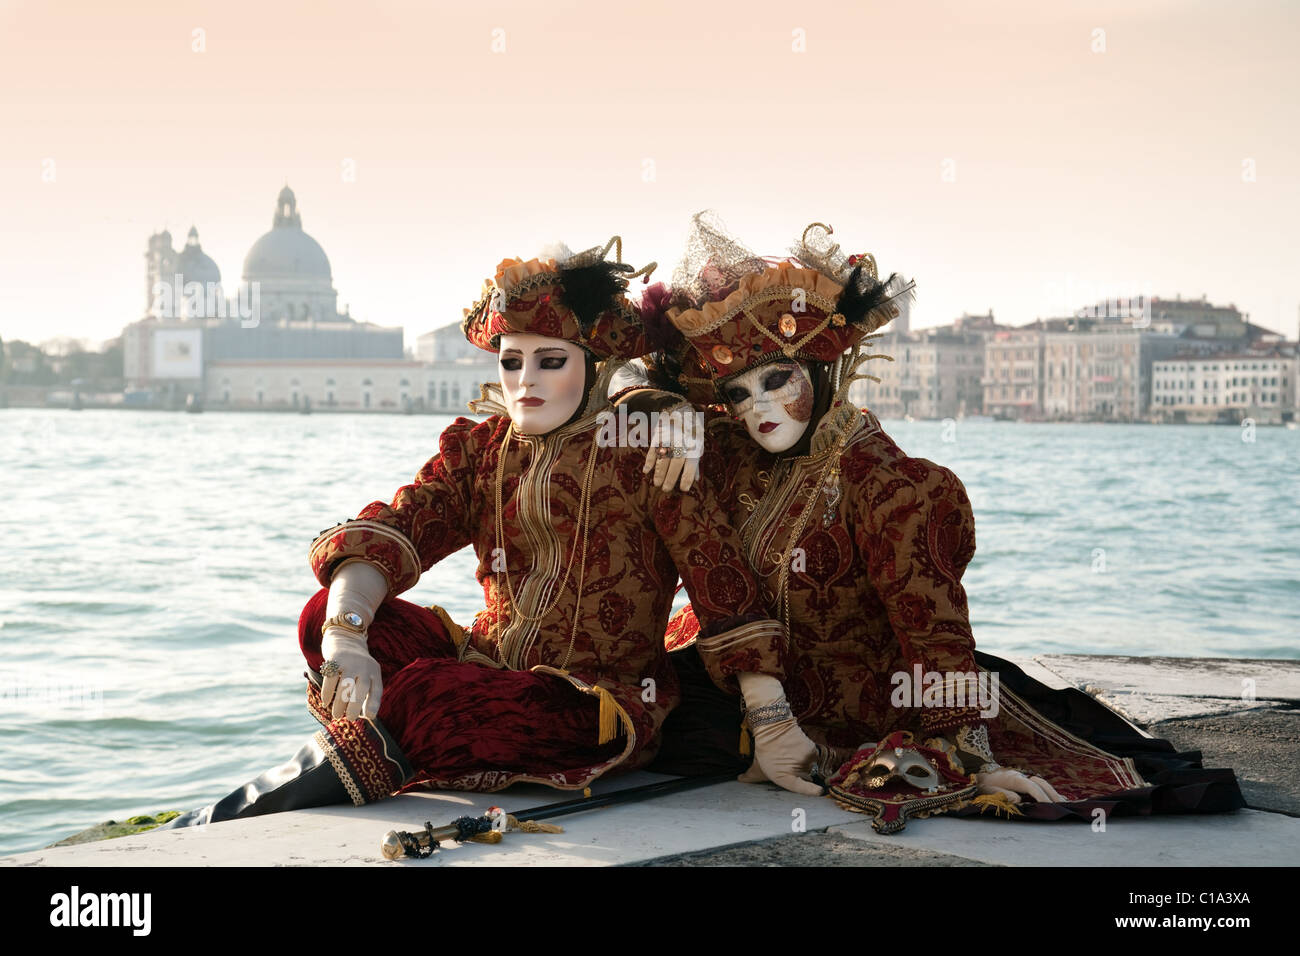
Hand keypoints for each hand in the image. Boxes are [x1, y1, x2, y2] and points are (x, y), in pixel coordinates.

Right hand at [320, 627, 382, 718]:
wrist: (345, 637)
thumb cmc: (356, 663)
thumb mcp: (367, 672)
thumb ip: (366, 690)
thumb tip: (365, 716)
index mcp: (374, 671)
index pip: (377, 689)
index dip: (374, 704)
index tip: (369, 717)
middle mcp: (364, 666)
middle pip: (361, 689)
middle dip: (355, 707)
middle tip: (349, 718)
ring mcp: (349, 662)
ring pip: (344, 687)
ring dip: (340, 704)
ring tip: (336, 715)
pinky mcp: (335, 659)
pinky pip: (330, 679)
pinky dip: (327, 693)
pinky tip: (326, 702)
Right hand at [642, 402, 701, 492]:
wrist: (680, 410)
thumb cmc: (691, 432)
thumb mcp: (698, 445)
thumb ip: (695, 461)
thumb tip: (697, 480)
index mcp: (694, 445)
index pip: (691, 464)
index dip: (687, 477)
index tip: (683, 489)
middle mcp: (682, 442)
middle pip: (676, 462)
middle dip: (670, 477)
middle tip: (665, 489)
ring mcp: (669, 438)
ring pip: (663, 457)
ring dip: (659, 472)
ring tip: (657, 484)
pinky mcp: (658, 435)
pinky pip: (653, 449)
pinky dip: (649, 460)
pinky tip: (646, 471)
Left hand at [737, 673, 822, 796]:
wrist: (772, 725)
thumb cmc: (764, 748)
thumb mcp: (756, 766)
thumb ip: (750, 777)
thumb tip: (740, 780)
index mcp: (783, 777)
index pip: (801, 788)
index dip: (811, 791)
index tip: (820, 792)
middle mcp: (796, 770)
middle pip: (806, 778)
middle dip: (801, 774)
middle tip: (790, 764)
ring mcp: (805, 760)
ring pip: (811, 766)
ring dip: (804, 763)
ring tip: (792, 754)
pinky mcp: (811, 750)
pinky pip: (814, 757)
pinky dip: (808, 754)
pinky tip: (797, 748)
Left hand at [974, 767, 1065, 803]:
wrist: (978, 770)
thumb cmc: (983, 783)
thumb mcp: (989, 791)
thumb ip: (1004, 795)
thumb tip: (1019, 800)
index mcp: (1014, 779)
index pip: (1032, 787)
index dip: (1041, 796)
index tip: (1049, 806)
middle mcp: (1021, 776)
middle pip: (1041, 783)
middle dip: (1052, 795)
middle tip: (1062, 806)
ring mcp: (1022, 776)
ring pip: (1042, 783)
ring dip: (1052, 792)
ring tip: (1064, 802)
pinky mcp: (1022, 779)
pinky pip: (1039, 784)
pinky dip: (1048, 790)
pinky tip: (1056, 796)